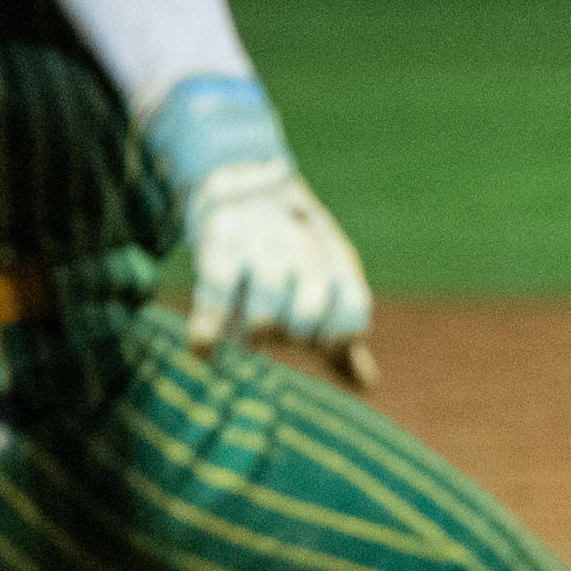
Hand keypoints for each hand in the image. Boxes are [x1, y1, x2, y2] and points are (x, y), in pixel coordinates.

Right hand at [182, 160, 377, 382]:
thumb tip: (367, 384)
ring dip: (259, 333)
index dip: (342, 336)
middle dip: (296, 335)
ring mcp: (261, 253)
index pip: (353, 311)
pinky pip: (215, 297)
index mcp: (338, 266)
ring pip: (265, 309)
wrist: (247, 185)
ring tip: (252, 339)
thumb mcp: (327, 283)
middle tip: (282, 334)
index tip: (328, 346)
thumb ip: (341, 334)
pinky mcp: (218, 251)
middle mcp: (304, 258)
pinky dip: (207, 331)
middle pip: (308, 315)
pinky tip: (203, 353)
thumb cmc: (295, 253)